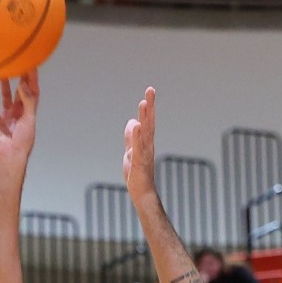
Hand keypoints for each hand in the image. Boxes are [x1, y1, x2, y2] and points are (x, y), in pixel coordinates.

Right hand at [0, 72, 38, 165]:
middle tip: (17, 63)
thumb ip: (28, 100)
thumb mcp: (29, 118)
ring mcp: (5, 113)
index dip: (32, 78)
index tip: (32, 64)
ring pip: (4, 94)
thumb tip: (23, 83)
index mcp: (29, 111)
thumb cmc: (24, 139)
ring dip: (3, 83)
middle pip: (19, 90)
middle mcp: (18, 110)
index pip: (32, 91)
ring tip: (1, 70)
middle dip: (19, 77)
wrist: (10, 154)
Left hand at [122, 87, 159, 201]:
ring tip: (144, 102)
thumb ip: (131, 137)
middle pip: (149, 122)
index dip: (149, 107)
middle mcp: (147, 144)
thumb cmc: (138, 174)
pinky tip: (137, 124)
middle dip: (150, 106)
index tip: (149, 92)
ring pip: (145, 132)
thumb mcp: (131, 151)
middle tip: (150, 90)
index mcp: (145, 141)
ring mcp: (144, 153)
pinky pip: (137, 147)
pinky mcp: (138, 162)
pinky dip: (136, 135)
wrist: (142, 193)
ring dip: (145, 117)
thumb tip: (132, 121)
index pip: (147, 121)